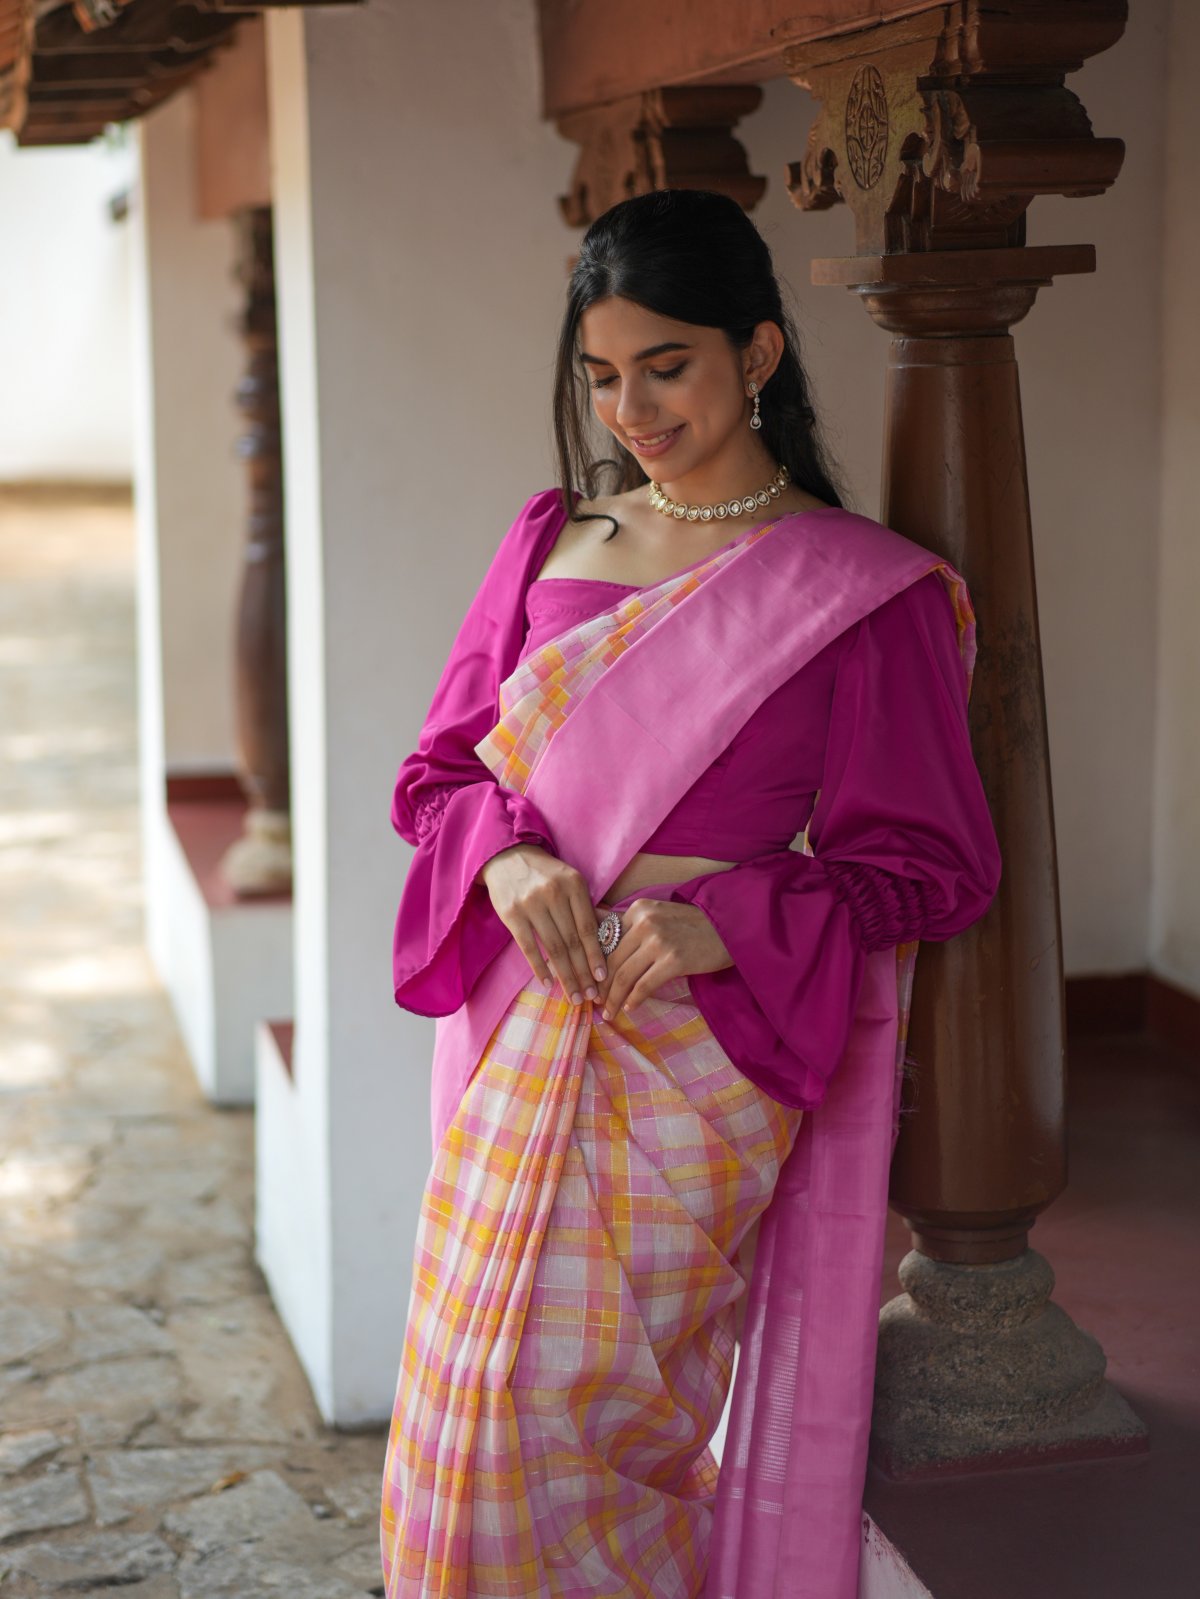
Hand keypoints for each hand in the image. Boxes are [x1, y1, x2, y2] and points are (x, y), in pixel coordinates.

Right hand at [479, 844, 607, 1004]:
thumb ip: (583, 908)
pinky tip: (548, 983)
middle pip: (572, 942)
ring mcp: (531, 904)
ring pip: (553, 948)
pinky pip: (528, 946)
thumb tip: (603, 945)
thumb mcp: (569, 881)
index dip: (596, 956)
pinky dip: (539, 967)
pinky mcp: (512, 913)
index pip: (588, 928)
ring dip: (565, 976)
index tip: (603, 978)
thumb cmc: (545, 874)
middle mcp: (554, 894)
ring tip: (573, 995)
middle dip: (583, 973)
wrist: (508, 856)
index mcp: (574, 885)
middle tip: (591, 996)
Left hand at [597, 898, 732, 1021]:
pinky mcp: (673, 960)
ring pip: (624, 975)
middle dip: (600, 986)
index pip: (607, 941)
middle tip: (595, 1002)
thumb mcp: (658, 915)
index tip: (592, 982)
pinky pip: (644, 986)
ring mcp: (659, 941)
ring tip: (608, 1012)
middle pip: (612, 960)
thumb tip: (596, 937)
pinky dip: (633, 1000)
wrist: (728, 929)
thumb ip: (630, 925)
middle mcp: (645, 922)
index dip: (596, 965)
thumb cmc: (692, 926)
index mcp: (638, 909)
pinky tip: (629, 1008)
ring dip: (613, 998)